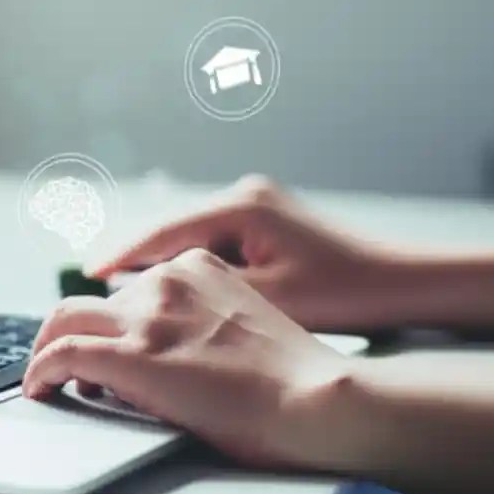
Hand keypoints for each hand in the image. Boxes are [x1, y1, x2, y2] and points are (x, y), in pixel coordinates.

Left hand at [24, 249, 350, 467]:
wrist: (318, 398)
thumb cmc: (297, 374)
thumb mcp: (248, 317)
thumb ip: (203, 315)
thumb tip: (172, 343)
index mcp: (197, 265)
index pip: (131, 286)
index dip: (108, 318)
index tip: (96, 337)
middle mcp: (166, 281)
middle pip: (90, 300)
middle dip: (68, 331)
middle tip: (59, 360)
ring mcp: (147, 316)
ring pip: (64, 320)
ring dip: (47, 349)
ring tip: (46, 377)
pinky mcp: (133, 355)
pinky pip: (61, 354)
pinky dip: (39, 370)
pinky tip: (39, 387)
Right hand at [89, 175, 399, 330]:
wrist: (405, 283)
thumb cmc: (346, 293)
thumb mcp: (268, 299)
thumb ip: (206, 293)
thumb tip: (151, 294)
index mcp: (242, 206)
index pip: (163, 231)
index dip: (122, 256)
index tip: (87, 273)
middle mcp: (245, 195)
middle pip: (172, 228)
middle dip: (135, 258)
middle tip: (94, 284)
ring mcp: (258, 205)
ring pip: (191, 235)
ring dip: (162, 262)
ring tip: (124, 290)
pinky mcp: (268, 220)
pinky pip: (214, 239)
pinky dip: (191, 261)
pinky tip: (175, 285)